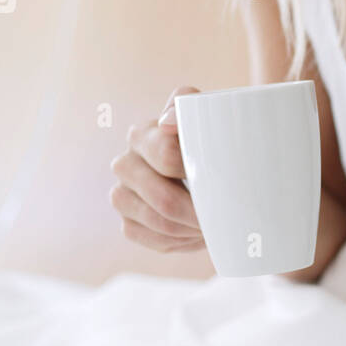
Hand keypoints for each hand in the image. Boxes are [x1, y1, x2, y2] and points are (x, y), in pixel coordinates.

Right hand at [109, 86, 206, 252]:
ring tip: (214, 222)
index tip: (220, 176)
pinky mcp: (128, 224)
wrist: (210, 174)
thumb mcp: (205, 114)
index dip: (196, 171)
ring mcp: (121, 195)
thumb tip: (167, 123)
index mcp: (141, 135)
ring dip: (193, 227)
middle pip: (164, 199)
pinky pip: (153, 240)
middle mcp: (125, 164)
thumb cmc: (209, 141)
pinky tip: (196, 230)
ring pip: (160, 223)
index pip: (167, 157)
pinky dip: (182, 240)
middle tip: (224, 213)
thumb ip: (186, 104)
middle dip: (199, 211)